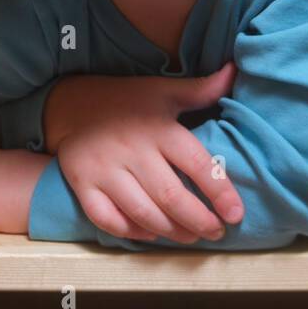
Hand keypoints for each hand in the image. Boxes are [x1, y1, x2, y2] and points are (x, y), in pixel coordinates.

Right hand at [49, 62, 244, 242]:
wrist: (70, 104)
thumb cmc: (127, 101)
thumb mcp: (164, 91)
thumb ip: (202, 89)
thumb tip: (234, 71)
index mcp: (158, 127)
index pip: (196, 163)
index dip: (220, 191)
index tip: (236, 214)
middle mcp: (132, 150)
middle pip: (170, 195)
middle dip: (199, 220)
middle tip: (217, 232)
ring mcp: (103, 170)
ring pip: (141, 212)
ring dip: (171, 231)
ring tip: (191, 236)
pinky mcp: (82, 184)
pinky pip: (106, 218)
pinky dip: (131, 232)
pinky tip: (150, 234)